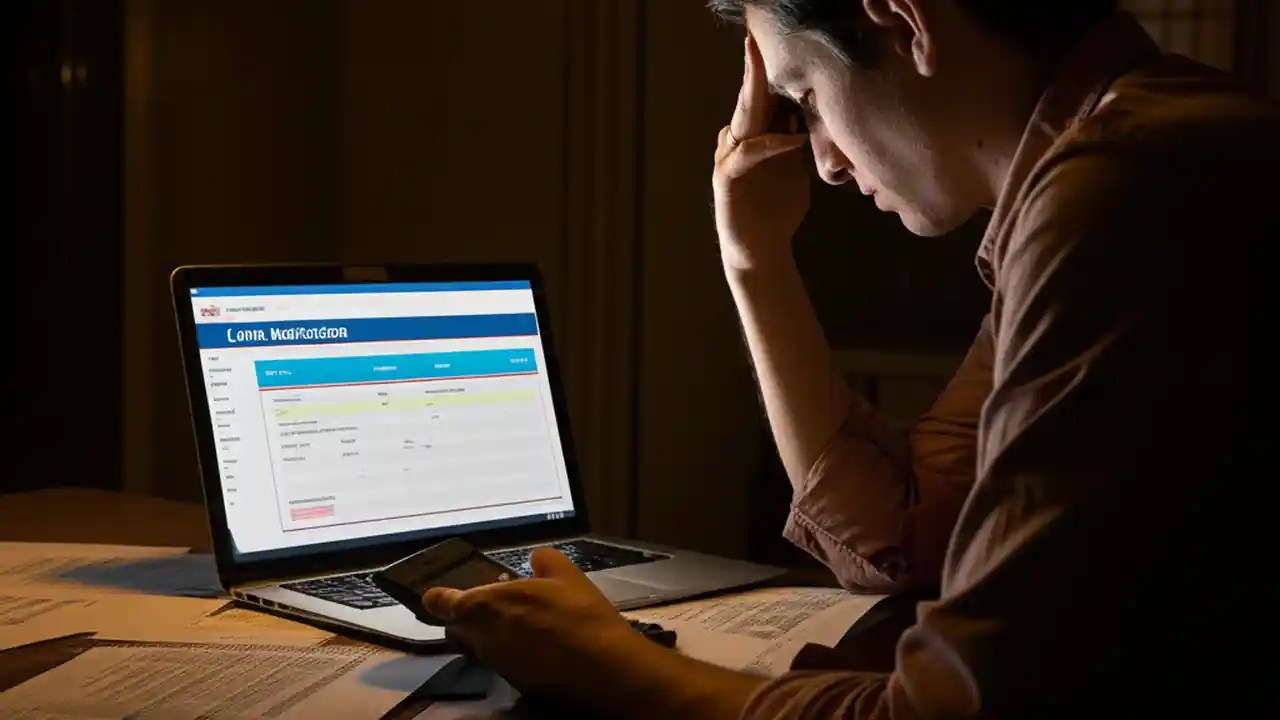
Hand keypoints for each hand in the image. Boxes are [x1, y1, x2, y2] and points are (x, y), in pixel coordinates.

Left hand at [422, 549, 645, 698]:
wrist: (601, 668)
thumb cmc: (578, 614)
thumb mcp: (566, 574)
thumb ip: (544, 562)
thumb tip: (535, 561)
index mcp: (485, 606)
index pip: (443, 603)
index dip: (437, 598)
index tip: (434, 596)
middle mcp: (482, 637)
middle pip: (456, 628)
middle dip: (463, 617)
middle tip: (485, 604)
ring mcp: (497, 663)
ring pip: (476, 647)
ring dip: (484, 633)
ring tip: (512, 621)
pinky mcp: (515, 682)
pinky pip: (499, 661)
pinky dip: (506, 650)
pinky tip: (533, 643)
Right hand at [713, 33, 810, 271]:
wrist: (761, 250)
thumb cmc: (777, 209)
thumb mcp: (794, 167)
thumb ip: (798, 140)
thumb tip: (816, 112)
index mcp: (755, 137)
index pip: (763, 97)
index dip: (768, 71)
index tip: (777, 44)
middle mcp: (738, 142)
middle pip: (749, 100)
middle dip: (754, 70)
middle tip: (757, 42)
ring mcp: (730, 160)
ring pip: (743, 121)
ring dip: (754, 96)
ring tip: (763, 71)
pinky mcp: (727, 180)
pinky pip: (748, 154)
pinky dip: (770, 144)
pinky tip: (790, 138)